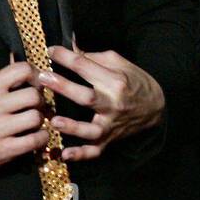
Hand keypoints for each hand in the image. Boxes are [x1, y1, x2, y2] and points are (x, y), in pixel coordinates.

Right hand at [0, 59, 48, 173]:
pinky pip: (35, 140)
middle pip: (33, 95)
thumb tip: (16, 55)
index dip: (36, 75)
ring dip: (40, 120)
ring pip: (36, 117)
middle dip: (40, 100)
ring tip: (34, 121)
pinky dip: (41, 137)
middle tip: (36, 105)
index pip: (22, 70)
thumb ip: (1, 76)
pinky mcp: (3, 150)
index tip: (36, 83)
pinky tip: (37, 135)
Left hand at [42, 44, 164, 161]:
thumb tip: (70, 45)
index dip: (66, 57)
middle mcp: (113, 104)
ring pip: (90, 130)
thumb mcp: (118, 62)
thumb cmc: (134, 80)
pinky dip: (80, 155)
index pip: (86, 67)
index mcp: (115, 81)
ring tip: (54, 121)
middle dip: (64, 88)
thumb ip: (92, 56)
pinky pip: (95, 151)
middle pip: (87, 97)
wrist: (156, 106)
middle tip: (43, 78)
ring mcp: (111, 124)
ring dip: (72, 127)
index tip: (50, 51)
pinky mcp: (109, 139)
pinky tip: (65, 154)